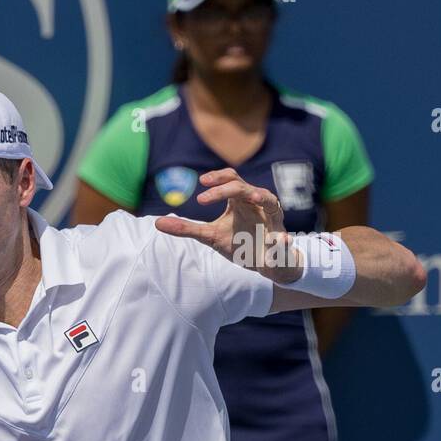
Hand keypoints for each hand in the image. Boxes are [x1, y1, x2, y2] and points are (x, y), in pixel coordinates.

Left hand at [154, 168, 302, 283]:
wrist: (265, 263)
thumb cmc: (239, 243)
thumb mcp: (210, 236)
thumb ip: (186, 228)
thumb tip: (157, 223)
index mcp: (240, 201)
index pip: (231, 180)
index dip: (218, 177)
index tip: (200, 181)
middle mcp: (258, 204)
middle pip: (244, 187)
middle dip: (226, 188)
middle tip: (204, 198)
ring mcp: (272, 219)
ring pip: (270, 201)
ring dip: (263, 198)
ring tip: (253, 198)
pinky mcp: (282, 239)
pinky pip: (283, 238)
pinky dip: (280, 241)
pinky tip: (277, 242)